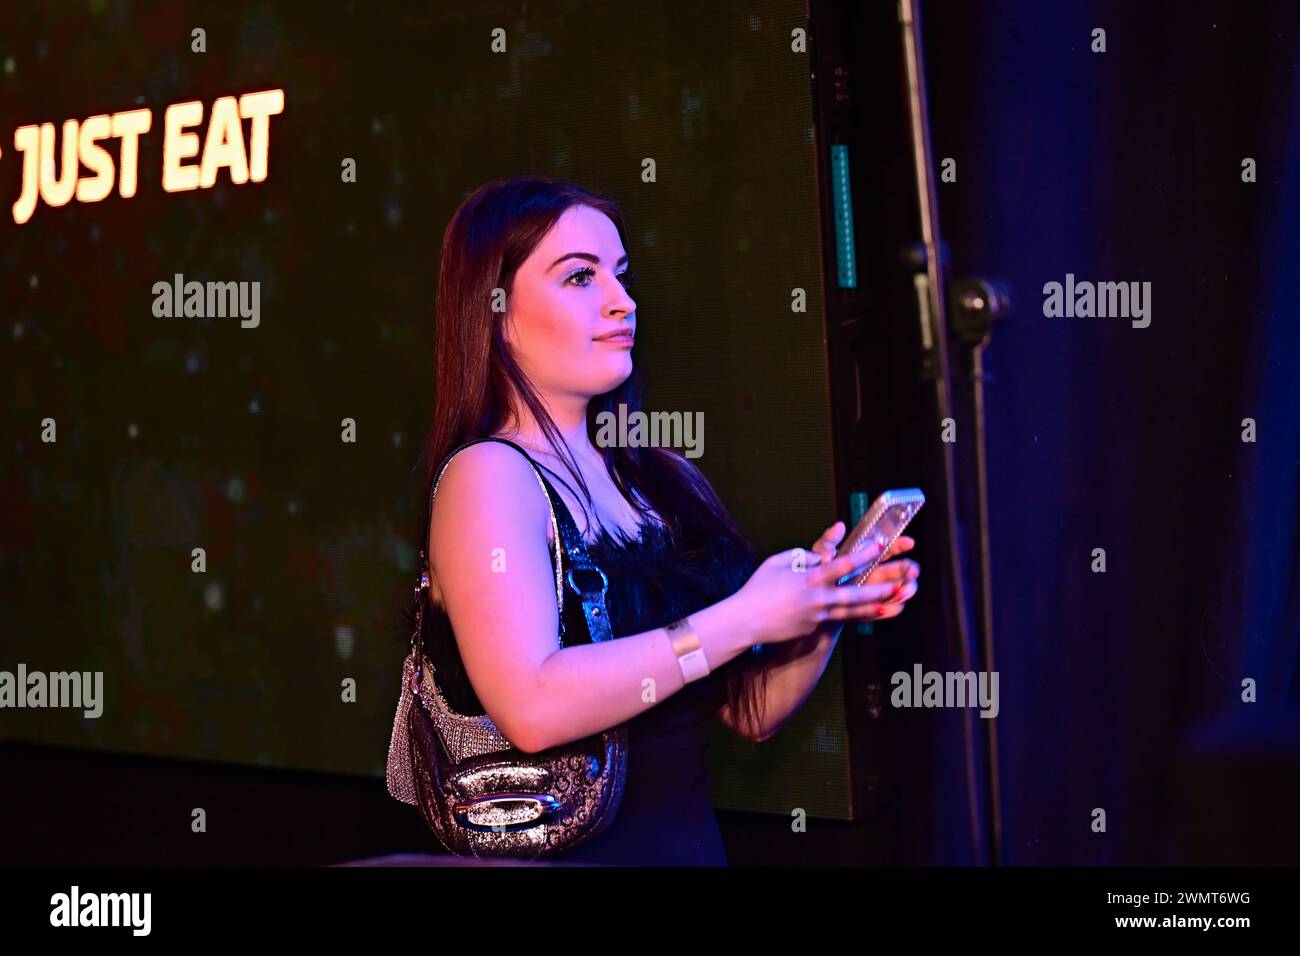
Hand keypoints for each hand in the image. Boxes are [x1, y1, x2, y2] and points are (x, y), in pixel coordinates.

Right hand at [730, 534, 899, 645]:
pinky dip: (852, 616)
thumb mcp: (777, 562)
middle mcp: (816, 598)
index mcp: (808, 578)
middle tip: (899, 584)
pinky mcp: (812, 629)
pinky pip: (834, 619)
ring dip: (873, 607)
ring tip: (892, 604)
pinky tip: (867, 614)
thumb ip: (802, 556)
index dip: (862, 554)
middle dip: (877, 588)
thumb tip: (821, 558)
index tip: (878, 546)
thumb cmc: (758, 587)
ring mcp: (816, 616)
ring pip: (850, 610)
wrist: (745, 621)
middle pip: (854, 593)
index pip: (841, 564)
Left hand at [807, 522, 920, 640]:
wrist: (811, 607)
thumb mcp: (820, 557)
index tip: (909, 542)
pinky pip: (891, 610)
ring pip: (901, 589)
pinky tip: (893, 605)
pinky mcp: (874, 610)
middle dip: (909, 569)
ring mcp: (877, 593)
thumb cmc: (815, 578)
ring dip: (905, 589)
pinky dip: (894, 607)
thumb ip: (829, 541)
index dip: (900, 544)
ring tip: (901, 590)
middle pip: (901, 569)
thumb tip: (839, 526)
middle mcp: (875, 574)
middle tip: (911, 571)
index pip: (887, 548)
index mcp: (865, 558)